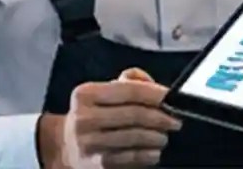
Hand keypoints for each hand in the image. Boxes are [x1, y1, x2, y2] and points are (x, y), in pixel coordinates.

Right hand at [37, 68, 181, 168]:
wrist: (67, 146)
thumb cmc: (92, 115)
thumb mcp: (102, 92)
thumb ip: (128, 81)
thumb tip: (152, 84)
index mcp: (85, 94)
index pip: (128, 90)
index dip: (154, 93)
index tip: (171, 97)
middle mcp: (84, 118)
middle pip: (134, 114)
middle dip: (161, 117)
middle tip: (175, 120)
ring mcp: (90, 142)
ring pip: (135, 136)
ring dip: (157, 136)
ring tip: (164, 135)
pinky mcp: (98, 164)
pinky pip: (131, 157)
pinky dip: (148, 154)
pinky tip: (154, 151)